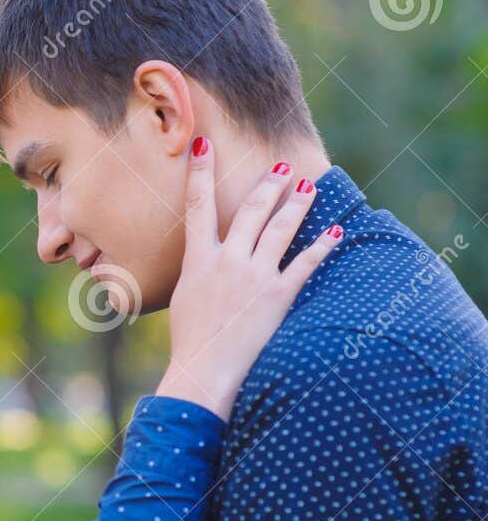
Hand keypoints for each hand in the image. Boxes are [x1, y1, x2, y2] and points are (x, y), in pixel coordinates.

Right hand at [156, 138, 340, 421]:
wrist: (204, 374)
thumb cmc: (190, 342)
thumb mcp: (183, 299)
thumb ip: (197, 272)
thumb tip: (201, 258)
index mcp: (198, 261)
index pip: (197, 206)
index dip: (200, 173)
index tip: (204, 145)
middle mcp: (227, 262)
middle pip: (249, 210)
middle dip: (267, 184)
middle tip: (280, 166)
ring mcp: (254, 278)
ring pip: (279, 229)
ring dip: (296, 204)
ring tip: (307, 186)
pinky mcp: (278, 296)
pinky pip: (305, 264)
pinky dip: (323, 245)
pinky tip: (336, 230)